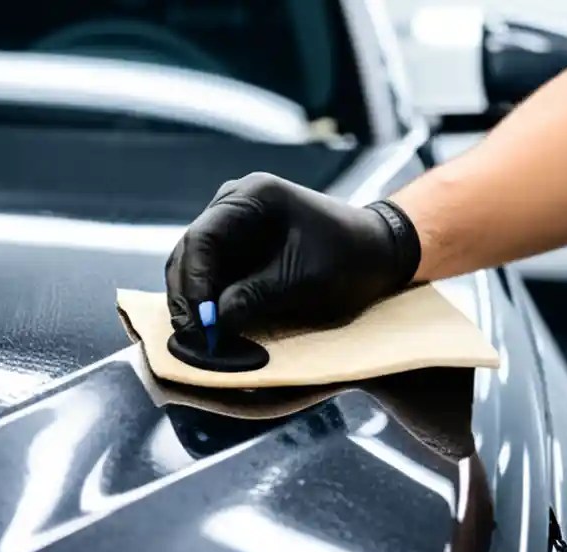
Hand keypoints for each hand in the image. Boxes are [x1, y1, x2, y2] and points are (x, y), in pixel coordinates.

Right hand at [165, 172, 420, 332]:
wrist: (379, 252)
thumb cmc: (350, 258)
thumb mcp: (304, 280)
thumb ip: (255, 297)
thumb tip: (212, 326)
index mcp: (251, 196)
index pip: (203, 238)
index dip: (194, 283)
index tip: (200, 322)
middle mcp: (232, 205)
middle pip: (190, 252)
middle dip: (188, 296)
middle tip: (192, 339)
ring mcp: (231, 226)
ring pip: (193, 266)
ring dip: (193, 303)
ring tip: (200, 339)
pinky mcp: (236, 250)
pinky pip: (210, 276)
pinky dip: (207, 303)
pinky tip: (211, 329)